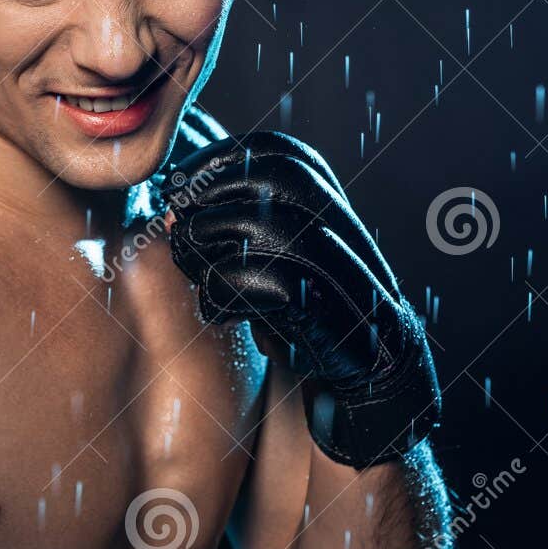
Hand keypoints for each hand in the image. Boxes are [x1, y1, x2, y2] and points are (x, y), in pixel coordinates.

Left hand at [167, 132, 438, 467]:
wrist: (375, 394)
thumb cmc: (311, 323)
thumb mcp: (276, 267)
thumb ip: (238, 232)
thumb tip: (173, 204)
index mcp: (332, 211)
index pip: (281, 154)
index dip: (221, 158)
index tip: (178, 183)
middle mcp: (348, 236)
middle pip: (278, 182)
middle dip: (213, 196)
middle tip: (177, 225)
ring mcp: (351, 278)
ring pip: (275, 231)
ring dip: (213, 242)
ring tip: (189, 263)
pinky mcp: (343, 326)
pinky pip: (278, 289)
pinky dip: (230, 292)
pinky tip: (215, 308)